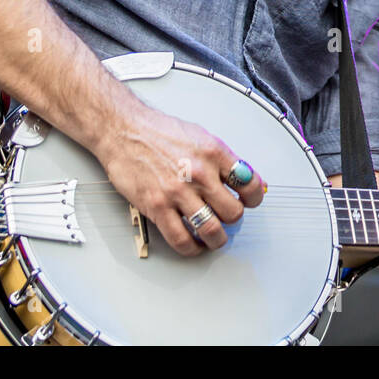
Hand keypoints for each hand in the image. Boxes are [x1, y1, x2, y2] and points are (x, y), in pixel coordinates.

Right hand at [98, 103, 264, 255]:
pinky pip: (181, 239)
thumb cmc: (159, 131)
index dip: (255, 198)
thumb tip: (246, 176)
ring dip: (216, 239)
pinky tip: (193, 245)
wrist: (123, 129)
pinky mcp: (157, 207)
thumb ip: (223, 159)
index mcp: (214, 153)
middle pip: (233, 211)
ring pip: (211, 230)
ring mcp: (178, 192)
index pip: (250, 183)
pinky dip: (191, 248)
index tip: (250, 202)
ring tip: (214, 238)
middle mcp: (199, 173)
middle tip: (227, 218)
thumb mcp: (201, 136)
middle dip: (233, 219)